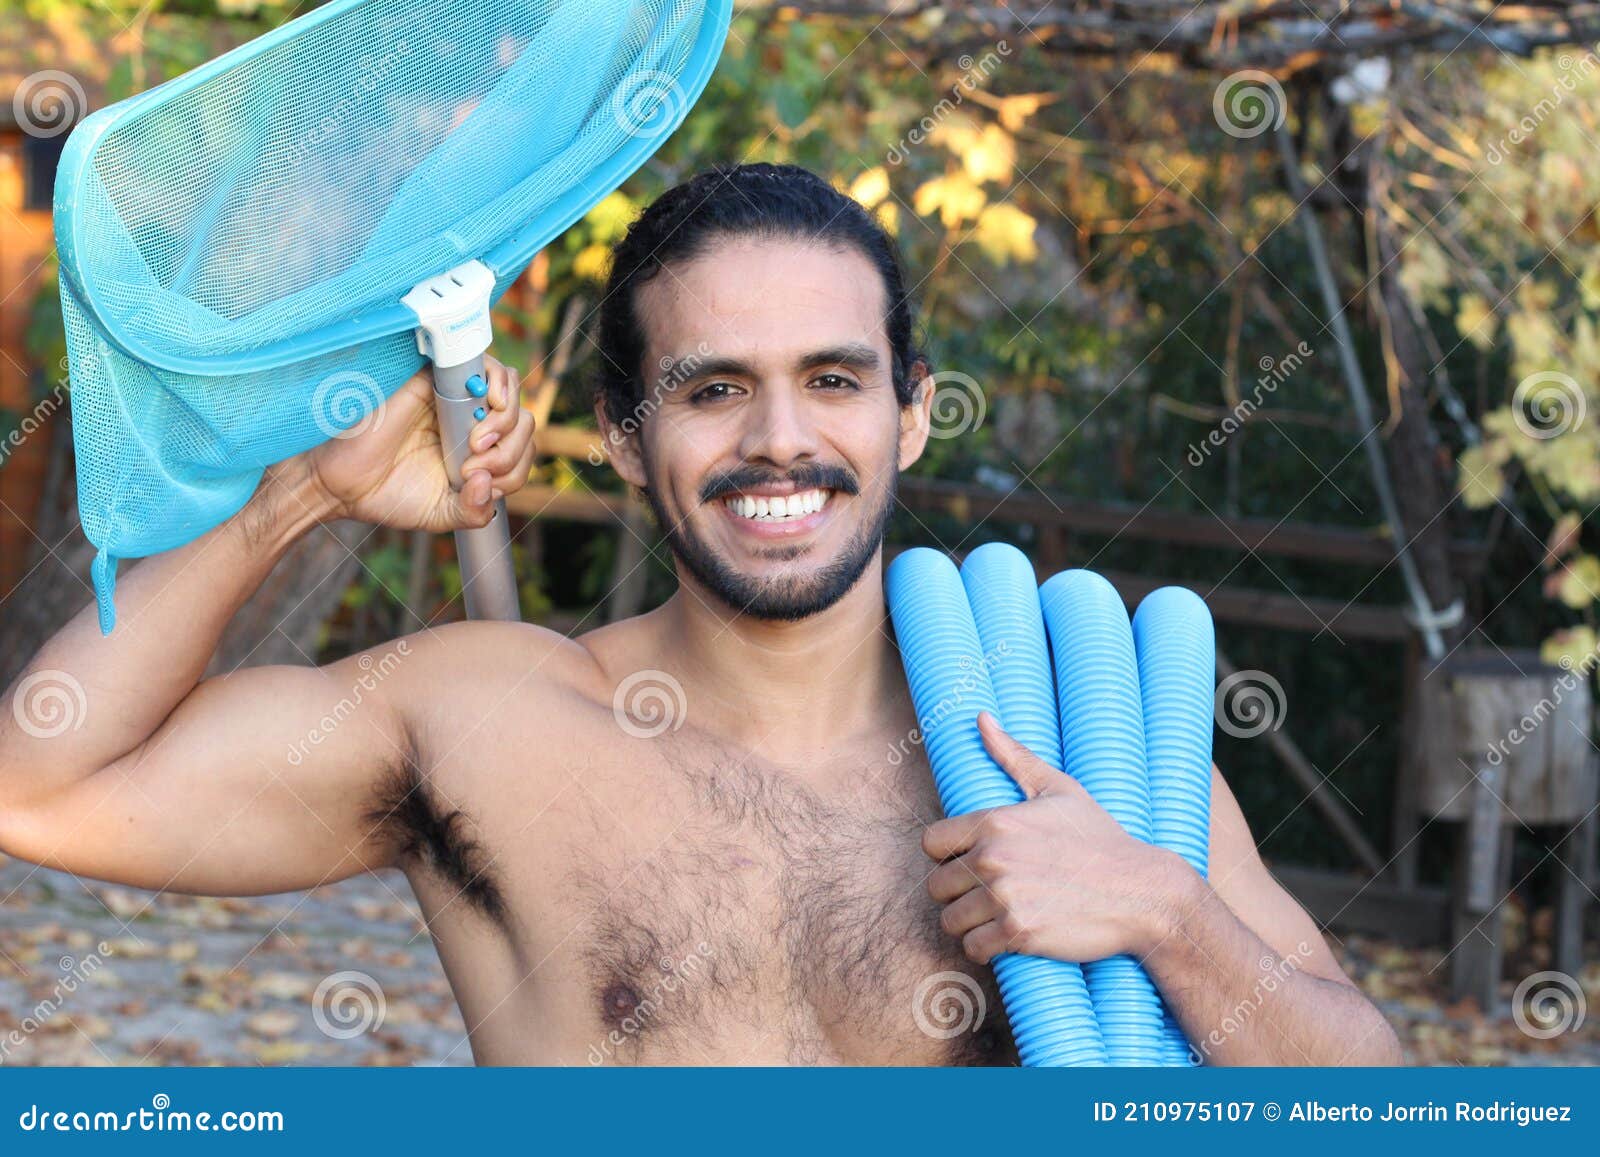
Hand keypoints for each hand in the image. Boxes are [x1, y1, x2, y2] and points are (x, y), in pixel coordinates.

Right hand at [296, 357, 536, 531]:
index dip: (514, 468)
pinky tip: (487, 406)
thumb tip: (489, 483)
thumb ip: (474, 511)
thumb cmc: (390, 497)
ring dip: (506, 419)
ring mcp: (456, 401)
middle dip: (509, 449)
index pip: (522, 452)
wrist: (344, 483)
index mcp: (479, 455)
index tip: (475, 480)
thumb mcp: (443, 515)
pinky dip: (498, 384)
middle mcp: (472, 425)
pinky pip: (482, 367)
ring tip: (476, 442)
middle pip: (523, 422)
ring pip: (510, 391)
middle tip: (472, 465)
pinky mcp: (435, 381)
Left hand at [922, 710, 1198, 966]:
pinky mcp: (1018, 933)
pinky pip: (973, 948)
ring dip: (969, 923)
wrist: (1141, 892)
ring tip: (995, 918)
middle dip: (957, 893)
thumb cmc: (1100, 840)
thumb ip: (1014, 756)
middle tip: (986, 895)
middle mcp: (993, 858)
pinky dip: (984, 948)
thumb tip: (981, 718)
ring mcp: (1004, 897)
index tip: (968, 864)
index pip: (931, 844)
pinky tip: (1005, 939)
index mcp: (995, 821)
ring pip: (950, 920)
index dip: (946, 856)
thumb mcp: (1059, 790)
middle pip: (936, 886)